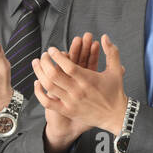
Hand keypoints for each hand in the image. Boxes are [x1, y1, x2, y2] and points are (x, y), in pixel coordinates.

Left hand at [33, 33, 124, 152]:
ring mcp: (71, 102)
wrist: (116, 116)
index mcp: (88, 79)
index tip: (52, 49)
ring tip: (37, 63)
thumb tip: (104, 37)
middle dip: (45, 62)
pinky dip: (39, 93)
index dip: (57, 56)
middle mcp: (78, 91)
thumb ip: (111, 52)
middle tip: (43, 55)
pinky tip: (37, 83)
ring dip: (39, 73)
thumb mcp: (116, 70)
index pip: (68, 65)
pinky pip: (48, 102)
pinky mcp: (67, 110)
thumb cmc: (116, 92)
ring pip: (49, 86)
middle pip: (54, 74)